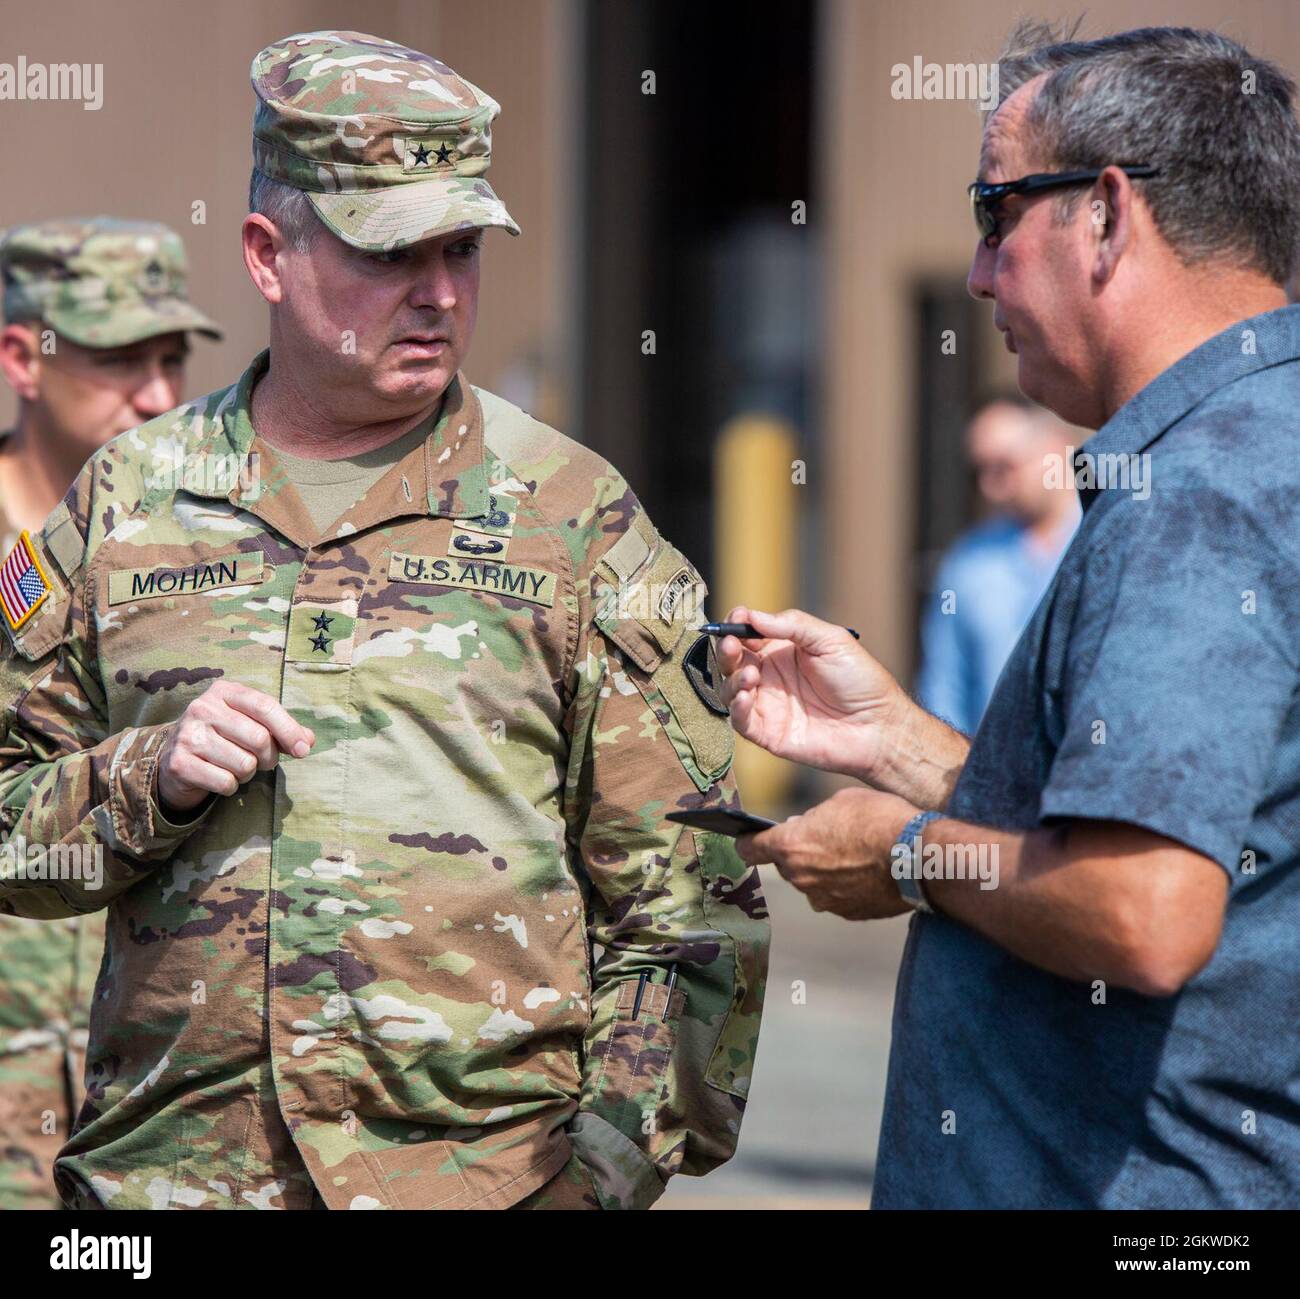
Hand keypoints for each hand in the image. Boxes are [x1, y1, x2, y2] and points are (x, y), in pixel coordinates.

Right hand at [157, 681, 314, 813]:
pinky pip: (226, 783)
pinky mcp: (179, 763)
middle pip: (260, 739)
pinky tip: (219, 776)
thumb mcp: (251, 722)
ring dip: (248, 773)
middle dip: (269, 757)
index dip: (289, 730)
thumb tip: (308, 741)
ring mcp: (188, 735)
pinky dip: (231, 786)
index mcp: (224, 691)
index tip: (303, 750)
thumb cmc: (224, 736)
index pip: (265, 706)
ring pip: (245, 764)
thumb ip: (282, 729)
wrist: (175, 756)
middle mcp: (203, 708)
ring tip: (235, 765)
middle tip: (260, 761)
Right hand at [717, 606, 908, 783]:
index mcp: (783, 650)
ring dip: (733, 678)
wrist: (878, 725)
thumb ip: (792, 624)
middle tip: (731, 644)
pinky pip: (740, 720)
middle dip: (727, 649)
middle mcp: (770, 676)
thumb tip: (752, 615)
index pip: (748, 634)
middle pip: (733, 660)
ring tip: (751, 675)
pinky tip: (745, 696)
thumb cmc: (860, 680)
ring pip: (730, 689)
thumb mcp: (830, 640)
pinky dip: (736, 707)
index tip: (737, 616)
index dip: (737, 623)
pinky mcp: (768, 733)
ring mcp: (767, 704)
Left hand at [736, 787, 917, 919]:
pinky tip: (868, 871)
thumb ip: (814, 819)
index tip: (746, 840)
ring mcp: (824, 899)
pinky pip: (837, 897)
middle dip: (800, 852)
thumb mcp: (841, 802)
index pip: (749, 849)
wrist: (918, 857)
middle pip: (787, 865)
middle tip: (826, 837)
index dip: (746, 842)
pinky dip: (846, 887)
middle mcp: (801, 877)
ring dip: (824, 871)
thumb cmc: (879, 819)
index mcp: (790, 845)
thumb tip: (806, 828)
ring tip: (855, 854)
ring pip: (813, 883)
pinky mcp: (848, 913)